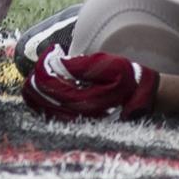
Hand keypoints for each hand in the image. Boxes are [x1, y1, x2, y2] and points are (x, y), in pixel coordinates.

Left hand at [22, 46, 158, 120]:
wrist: (142, 96)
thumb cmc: (126, 77)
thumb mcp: (107, 64)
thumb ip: (80, 66)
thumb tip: (56, 64)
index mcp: (86, 99)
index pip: (52, 86)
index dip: (44, 70)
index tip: (49, 55)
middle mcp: (79, 115)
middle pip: (43, 101)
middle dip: (35, 83)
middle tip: (38, 68)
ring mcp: (79, 122)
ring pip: (46, 111)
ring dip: (37, 94)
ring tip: (37, 78)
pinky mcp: (80, 123)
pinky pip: (54, 116)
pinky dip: (44, 103)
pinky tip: (44, 93)